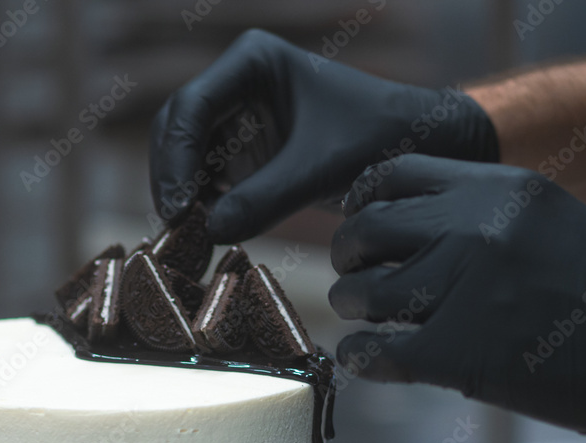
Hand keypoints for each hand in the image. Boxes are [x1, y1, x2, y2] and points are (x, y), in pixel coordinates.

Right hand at [149, 28, 498, 243]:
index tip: (179, 208)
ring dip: (181, 196)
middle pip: (176, 131)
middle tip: (175, 227)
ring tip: (188, 238)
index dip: (176, 159)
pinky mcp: (241, 153)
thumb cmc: (377, 137)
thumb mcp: (321, 168)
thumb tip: (210, 231)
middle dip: (171, 179)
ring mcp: (235, 119)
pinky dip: (199, 206)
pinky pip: (204, 178)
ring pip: (183, 157)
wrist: (414, 148)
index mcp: (251, 62)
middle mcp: (234, 84)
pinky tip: (206, 234)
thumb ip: (266, 198)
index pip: (191, 107)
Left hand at [329, 154, 585, 440]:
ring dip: (355, 308)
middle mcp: (474, 229)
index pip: (392, 176)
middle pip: (364, 231)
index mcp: (496, 188)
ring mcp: (462, 289)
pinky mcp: (454, 353)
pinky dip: (361, 357)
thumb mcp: (542, 220)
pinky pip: (371, 351)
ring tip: (373, 319)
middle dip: (351, 258)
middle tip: (359, 279)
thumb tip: (391, 223)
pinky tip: (373, 357)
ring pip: (359, 291)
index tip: (364, 228)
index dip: (363, 204)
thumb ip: (473, 214)